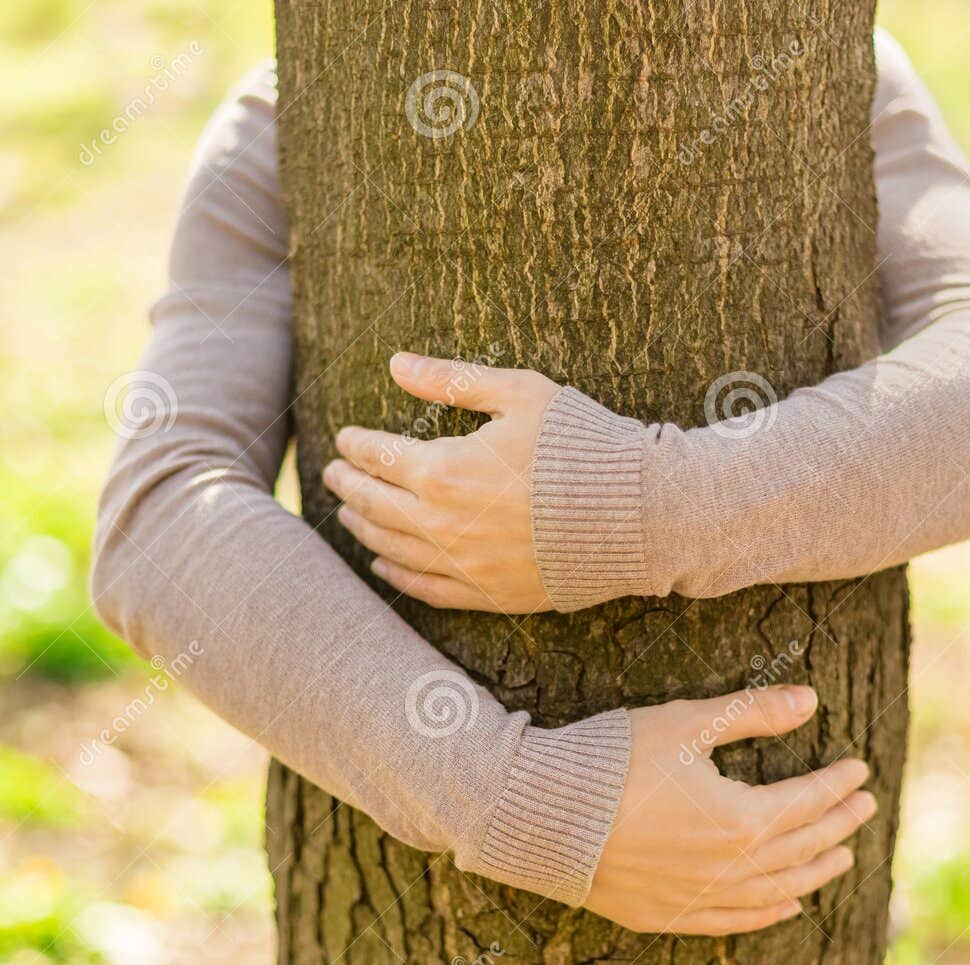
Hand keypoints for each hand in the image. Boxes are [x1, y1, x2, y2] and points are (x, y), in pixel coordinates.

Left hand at [324, 352, 557, 613]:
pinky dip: (396, 575)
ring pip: (392, 548)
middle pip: (374, 504)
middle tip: (333, 474)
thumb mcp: (519, 393)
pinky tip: (382, 564)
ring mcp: (463, 565)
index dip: (356, 446)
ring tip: (349, 514)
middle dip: (348, 486)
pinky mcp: (487, 594)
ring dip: (363, 528)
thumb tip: (395, 364)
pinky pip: (425, 588)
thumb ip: (452, 380)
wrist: (637, 514)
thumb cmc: (581, 444)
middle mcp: (442, 525)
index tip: (345, 439)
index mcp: (443, 471)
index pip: (378, 457)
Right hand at [585, 684, 876, 936]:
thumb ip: (753, 712)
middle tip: (865, 806)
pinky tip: (788, 905)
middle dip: (839, 824)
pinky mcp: (669, 916)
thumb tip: (811, 700)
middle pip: (802, 847)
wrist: (542, 815)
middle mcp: (731, 869)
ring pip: (779, 891)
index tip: (860, 769)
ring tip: (842, 857)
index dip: (838, 784)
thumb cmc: (613, 760)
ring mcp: (701, 898)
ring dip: (816, 872)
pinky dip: (770, 913)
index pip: (808, 801)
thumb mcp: (687, 723)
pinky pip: (736, 921)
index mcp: (741, 819)